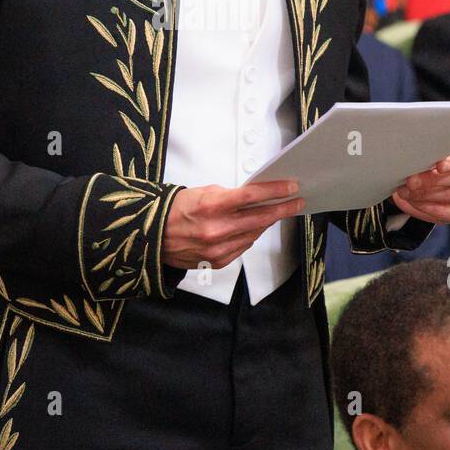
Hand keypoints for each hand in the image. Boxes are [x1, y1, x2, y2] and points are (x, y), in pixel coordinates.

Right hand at [162, 181, 304, 270]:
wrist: (153, 237)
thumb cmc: (175, 211)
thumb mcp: (202, 193)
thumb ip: (230, 196)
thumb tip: (254, 196)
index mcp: (211, 207)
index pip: (252, 197)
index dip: (275, 192)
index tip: (291, 188)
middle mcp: (216, 230)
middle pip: (260, 218)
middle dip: (282, 209)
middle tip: (296, 202)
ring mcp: (218, 249)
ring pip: (254, 233)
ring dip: (265, 222)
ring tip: (272, 212)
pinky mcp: (218, 261)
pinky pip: (243, 246)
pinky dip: (249, 235)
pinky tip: (250, 227)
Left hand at [390, 140, 449, 224]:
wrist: (416, 178)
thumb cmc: (421, 158)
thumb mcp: (421, 150)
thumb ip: (424, 152)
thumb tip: (413, 159)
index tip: (439, 166)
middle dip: (431, 180)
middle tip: (411, 182)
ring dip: (426, 195)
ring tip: (407, 192)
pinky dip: (430, 208)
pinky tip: (416, 203)